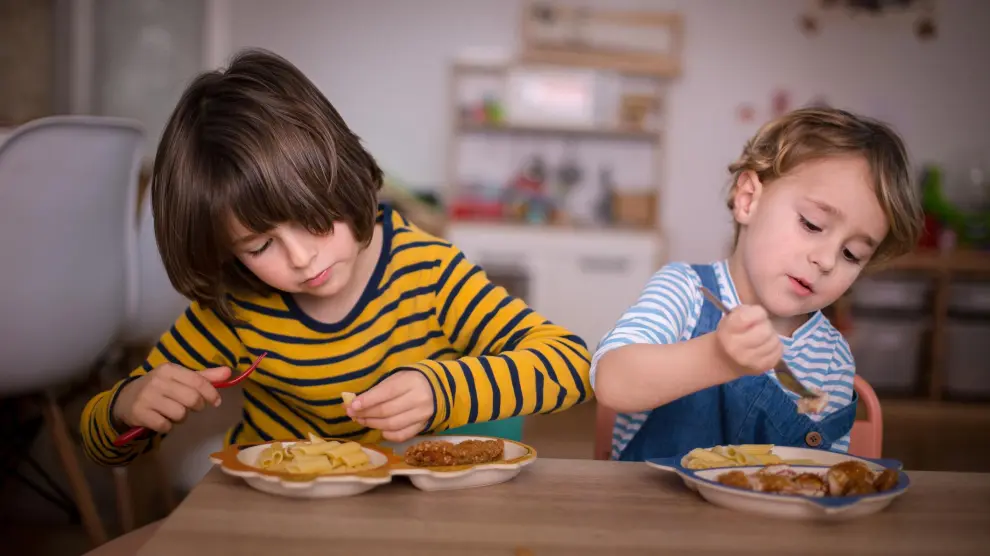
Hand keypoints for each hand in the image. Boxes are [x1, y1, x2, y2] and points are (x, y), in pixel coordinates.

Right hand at [113, 364, 230, 433]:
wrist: (126, 399)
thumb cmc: (160, 388)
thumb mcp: (179, 378)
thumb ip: (204, 377)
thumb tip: (229, 373)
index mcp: (170, 369)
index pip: (198, 381)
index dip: (211, 393)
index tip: (216, 402)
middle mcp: (158, 381)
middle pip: (192, 399)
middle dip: (197, 407)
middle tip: (191, 407)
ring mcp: (147, 397)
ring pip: (180, 414)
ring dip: (181, 418)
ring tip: (173, 412)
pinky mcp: (139, 413)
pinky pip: (165, 425)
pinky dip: (167, 426)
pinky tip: (161, 419)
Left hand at [347, 371, 433, 441]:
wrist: (439, 388)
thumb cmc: (411, 380)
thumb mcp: (397, 378)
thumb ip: (377, 390)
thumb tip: (354, 403)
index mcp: (411, 382)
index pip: (385, 393)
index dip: (367, 401)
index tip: (352, 405)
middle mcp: (418, 399)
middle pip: (387, 411)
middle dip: (366, 414)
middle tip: (352, 414)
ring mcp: (422, 415)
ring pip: (392, 425)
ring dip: (373, 424)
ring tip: (362, 420)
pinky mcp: (423, 426)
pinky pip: (402, 435)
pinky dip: (388, 435)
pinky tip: (380, 429)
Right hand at [714, 304, 782, 375]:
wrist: (725, 360)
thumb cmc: (730, 333)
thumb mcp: (730, 317)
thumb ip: (745, 311)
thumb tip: (762, 315)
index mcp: (727, 331)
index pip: (749, 317)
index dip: (757, 313)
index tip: (755, 315)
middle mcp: (736, 347)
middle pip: (765, 331)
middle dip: (765, 326)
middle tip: (760, 328)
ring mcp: (749, 360)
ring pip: (774, 342)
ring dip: (771, 337)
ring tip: (762, 338)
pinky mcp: (762, 367)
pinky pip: (778, 352)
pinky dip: (775, 347)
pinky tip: (766, 347)